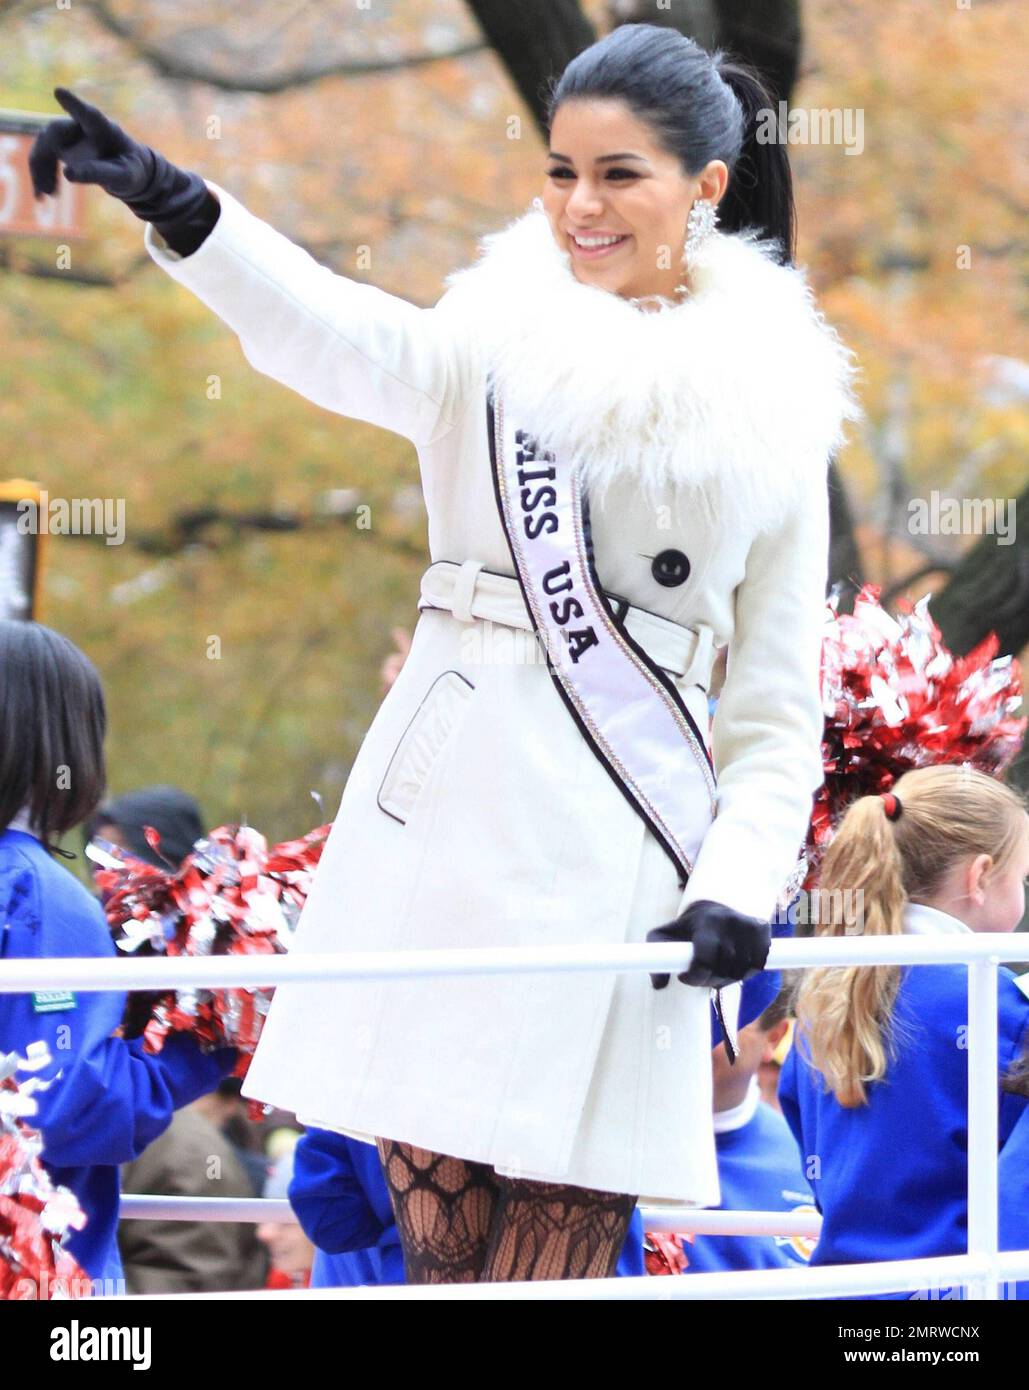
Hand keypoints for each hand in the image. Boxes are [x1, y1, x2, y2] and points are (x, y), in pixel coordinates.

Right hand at [30, 87, 156, 202]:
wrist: (127, 170)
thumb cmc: (130, 170)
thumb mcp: (122, 177)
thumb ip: (99, 173)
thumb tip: (68, 173)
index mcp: (105, 129)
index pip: (88, 114)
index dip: (73, 103)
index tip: (59, 92)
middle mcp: (83, 126)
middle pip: (55, 131)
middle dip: (46, 157)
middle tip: (48, 188)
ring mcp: (70, 133)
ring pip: (45, 143)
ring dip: (40, 168)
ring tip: (46, 195)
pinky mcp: (62, 144)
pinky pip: (44, 155)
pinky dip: (40, 173)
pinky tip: (42, 195)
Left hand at [646, 898, 769, 990]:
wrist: (714, 907)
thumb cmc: (686, 928)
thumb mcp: (664, 936)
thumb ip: (654, 957)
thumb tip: (658, 985)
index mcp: (706, 921)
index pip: (705, 959)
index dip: (694, 977)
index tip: (685, 977)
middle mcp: (730, 921)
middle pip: (724, 968)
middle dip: (710, 979)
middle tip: (701, 975)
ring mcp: (749, 925)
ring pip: (742, 970)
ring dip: (728, 978)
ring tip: (716, 970)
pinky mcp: (763, 929)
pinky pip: (758, 965)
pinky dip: (746, 972)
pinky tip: (734, 965)